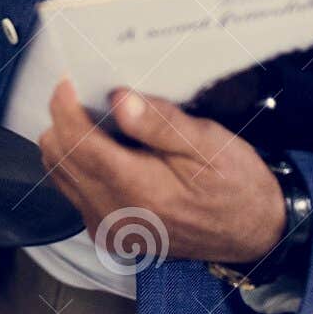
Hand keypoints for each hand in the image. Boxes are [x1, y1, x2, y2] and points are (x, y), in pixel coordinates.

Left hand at [38, 79, 285, 264]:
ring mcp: (108, 228)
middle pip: (59, 156)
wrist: (253, 234)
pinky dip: (80, 165)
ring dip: (70, 142)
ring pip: (60, 173)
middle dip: (66, 120)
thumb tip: (117, 98)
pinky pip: (74, 191)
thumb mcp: (208, 144)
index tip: (68, 79)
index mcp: (138, 190)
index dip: (64, 106)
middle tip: (88, 94)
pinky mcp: (109, 233)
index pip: (77, 142)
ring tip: (100, 120)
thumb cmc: (235, 184)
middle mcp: (114, 215)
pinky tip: (109, 151)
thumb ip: (160, 122)